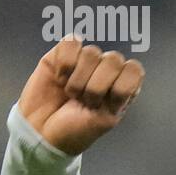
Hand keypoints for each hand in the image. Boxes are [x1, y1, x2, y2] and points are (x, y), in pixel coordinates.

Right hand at [17, 35, 144, 155]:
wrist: (40, 132)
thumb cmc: (75, 130)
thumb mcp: (104, 121)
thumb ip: (120, 96)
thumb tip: (129, 66)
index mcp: (123, 87)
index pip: (134, 70)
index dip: (120, 87)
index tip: (107, 105)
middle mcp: (107, 71)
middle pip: (114, 59)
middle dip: (96, 86)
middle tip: (84, 101)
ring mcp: (85, 60)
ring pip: (92, 52)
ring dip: (78, 79)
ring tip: (71, 93)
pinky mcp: (62, 54)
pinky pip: (70, 42)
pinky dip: (64, 63)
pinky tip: (59, 78)